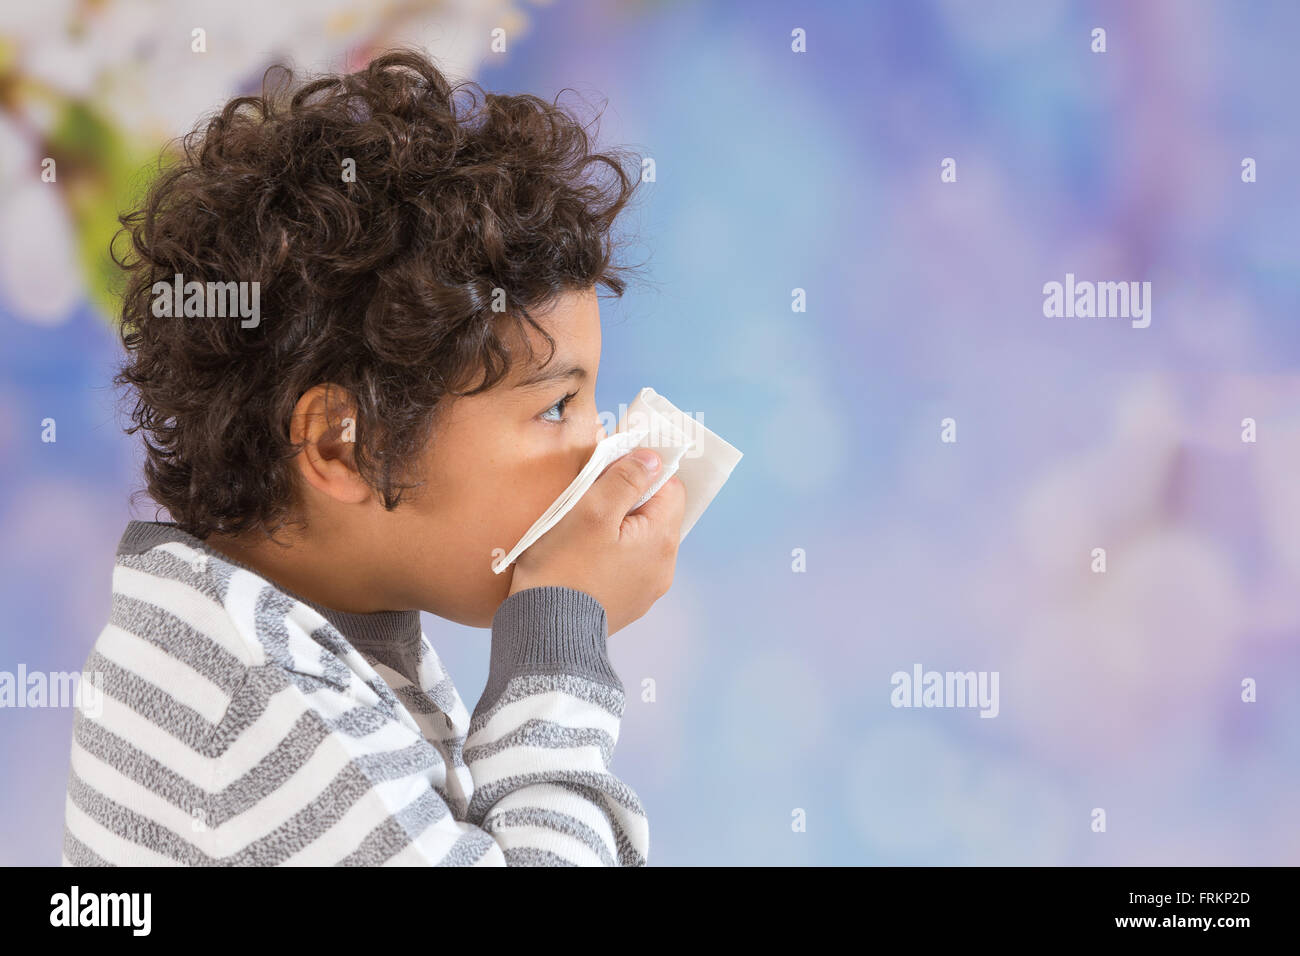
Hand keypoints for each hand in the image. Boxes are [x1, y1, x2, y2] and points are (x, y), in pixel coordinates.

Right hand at [508, 448, 686, 634]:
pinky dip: (609, 555)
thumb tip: (653, 459)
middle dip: (627, 500)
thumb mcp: (592, 510)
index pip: (671, 487)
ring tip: (581, 532)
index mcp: (662, 540)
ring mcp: (646, 590)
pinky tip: (582, 559)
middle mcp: (664, 567)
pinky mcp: (627, 605)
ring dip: (617, 529)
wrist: (546, 631)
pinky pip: (626, 566)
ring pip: (640, 541)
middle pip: (656, 514)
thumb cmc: (565, 567)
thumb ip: (626, 478)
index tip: (610, 471)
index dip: (642, 471)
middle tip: (589, 500)